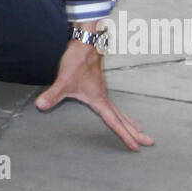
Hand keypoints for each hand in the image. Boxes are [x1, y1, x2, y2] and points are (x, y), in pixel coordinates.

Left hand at [35, 37, 153, 150]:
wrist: (85, 43)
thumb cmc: (77, 61)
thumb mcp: (63, 81)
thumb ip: (53, 95)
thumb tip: (41, 106)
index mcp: (99, 100)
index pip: (115, 122)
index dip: (125, 136)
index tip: (137, 147)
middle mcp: (104, 97)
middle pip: (123, 119)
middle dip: (136, 132)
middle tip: (150, 143)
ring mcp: (103, 92)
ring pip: (121, 112)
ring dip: (131, 123)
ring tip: (141, 132)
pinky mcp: (99, 88)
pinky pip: (115, 106)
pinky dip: (122, 114)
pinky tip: (121, 116)